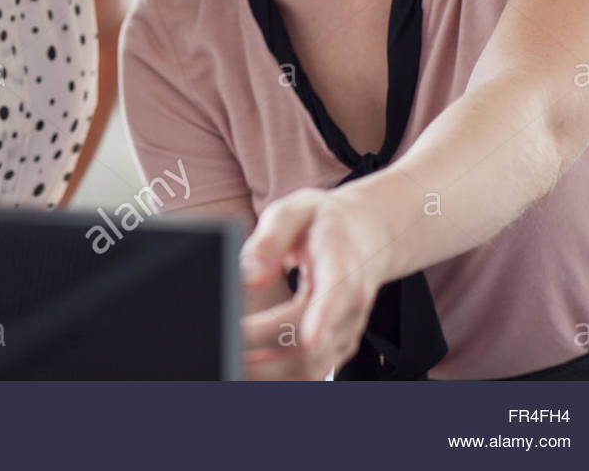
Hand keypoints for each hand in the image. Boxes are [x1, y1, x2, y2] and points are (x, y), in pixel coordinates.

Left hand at [239, 188, 385, 379]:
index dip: (324, 318)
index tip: (308, 337)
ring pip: (310, 368)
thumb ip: (270, 238)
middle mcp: (349, 306)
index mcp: (342, 264)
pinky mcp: (336, 347)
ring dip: (267, 374)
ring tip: (227, 362)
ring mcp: (345, 331)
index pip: (337, 293)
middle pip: (312, 342)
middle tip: (223, 345)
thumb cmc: (323, 222)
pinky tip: (246, 370)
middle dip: (265, 351)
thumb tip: (249, 276)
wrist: (365, 235)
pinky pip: (308, 372)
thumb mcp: (295, 210)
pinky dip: (276, 378)